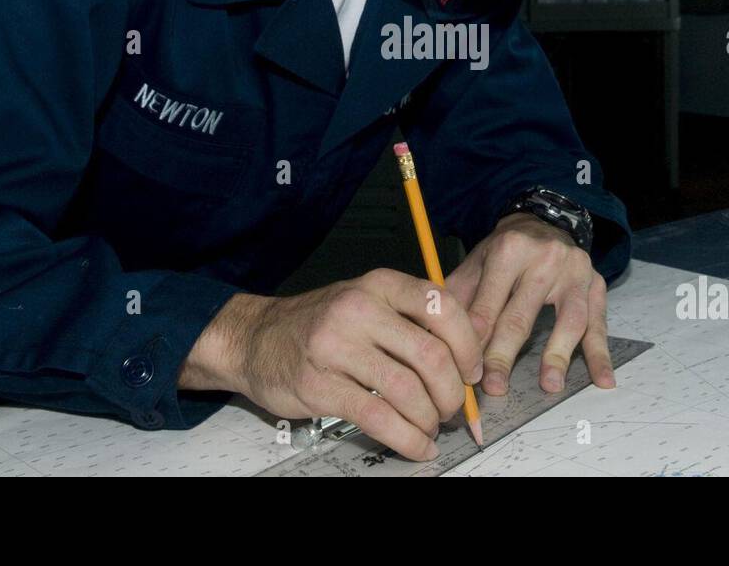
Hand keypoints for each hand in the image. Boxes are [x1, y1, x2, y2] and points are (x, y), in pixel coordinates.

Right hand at [180, 269, 482, 461]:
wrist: (256, 338)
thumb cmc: (320, 323)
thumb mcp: (367, 302)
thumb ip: (412, 319)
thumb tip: (468, 354)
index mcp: (380, 284)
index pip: (442, 308)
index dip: (468, 347)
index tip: (472, 372)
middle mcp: (359, 309)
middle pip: (430, 355)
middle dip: (451, 392)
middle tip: (452, 409)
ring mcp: (336, 346)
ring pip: (407, 390)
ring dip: (429, 419)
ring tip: (430, 428)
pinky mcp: (320, 385)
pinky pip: (378, 417)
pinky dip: (406, 438)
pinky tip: (415, 444)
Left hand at [445, 212, 614, 396]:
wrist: (545, 221)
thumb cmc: (506, 250)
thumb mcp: (477, 261)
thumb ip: (459, 295)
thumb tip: (436, 333)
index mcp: (509, 250)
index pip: (489, 301)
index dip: (476, 338)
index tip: (466, 369)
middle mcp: (545, 257)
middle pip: (522, 315)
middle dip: (505, 354)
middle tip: (494, 386)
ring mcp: (575, 271)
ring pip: (568, 319)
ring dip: (558, 356)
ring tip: (549, 385)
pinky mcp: (597, 284)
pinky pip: (599, 323)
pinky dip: (600, 354)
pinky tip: (602, 378)